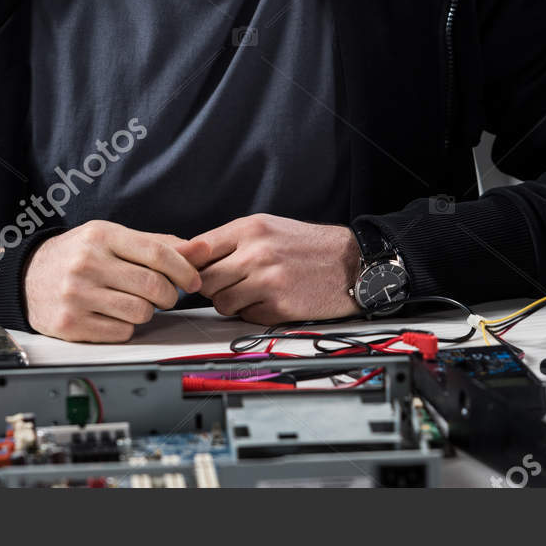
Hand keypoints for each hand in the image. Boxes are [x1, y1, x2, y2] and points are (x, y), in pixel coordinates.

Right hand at [23, 220, 206, 341]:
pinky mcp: (70, 324)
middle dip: (169, 294)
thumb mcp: (112, 237)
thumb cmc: (78, 254)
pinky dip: (126, 326)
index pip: (158, 254)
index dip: (185, 270)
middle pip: (153, 286)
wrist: (27, 275)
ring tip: (135, 302)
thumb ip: (157, 244)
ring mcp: (76, 295)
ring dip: (147, 312)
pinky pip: (121, 332)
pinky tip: (114, 314)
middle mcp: (87, 263)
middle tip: (165, 295)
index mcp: (101, 236)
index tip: (193, 280)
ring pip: (140, 313)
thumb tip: (201, 249)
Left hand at [189, 214, 361, 324]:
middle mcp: (256, 253)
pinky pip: (245, 317)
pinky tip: (272, 300)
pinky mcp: (279, 307)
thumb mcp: (269, 228)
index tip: (196, 271)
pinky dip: (254, 313)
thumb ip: (232, 240)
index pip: (199, 248)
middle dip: (213, 286)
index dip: (193, 264)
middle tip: (230, 283)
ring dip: (232, 302)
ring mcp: (267, 281)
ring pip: (222, 302)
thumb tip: (193, 258)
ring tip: (254, 292)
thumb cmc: (309, 246)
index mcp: (251, 228)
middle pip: (205, 280)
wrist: (352, 263)